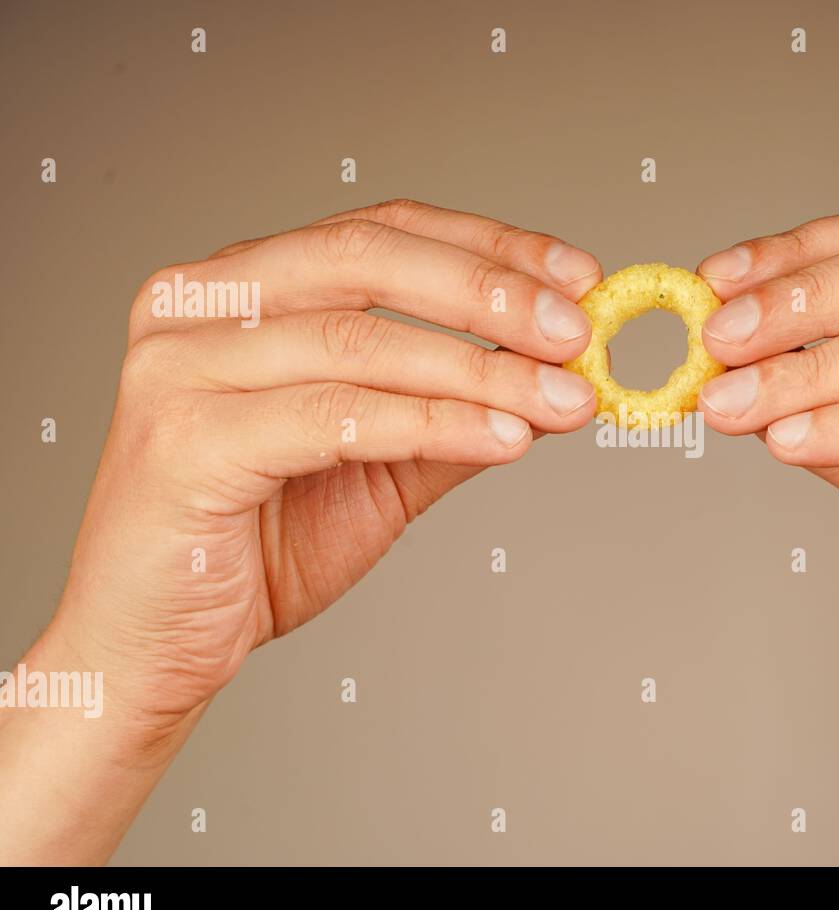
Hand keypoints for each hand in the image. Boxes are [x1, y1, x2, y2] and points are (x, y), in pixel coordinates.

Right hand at [47, 198, 600, 730]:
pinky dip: (433, 423)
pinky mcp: (185, 441)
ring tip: (563, 398)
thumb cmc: (257, 545)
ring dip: (480, 370)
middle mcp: (198, 304)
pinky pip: (335, 418)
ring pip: (359, 341)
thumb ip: (454, 410)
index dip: (488, 247)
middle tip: (577, 332)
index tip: (577, 276)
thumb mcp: (381, 464)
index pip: (380, 232)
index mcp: (241, 287)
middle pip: (367, 259)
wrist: (156, 645)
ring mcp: (180, 367)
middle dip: (490, 293)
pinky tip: (504, 438)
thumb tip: (555, 378)